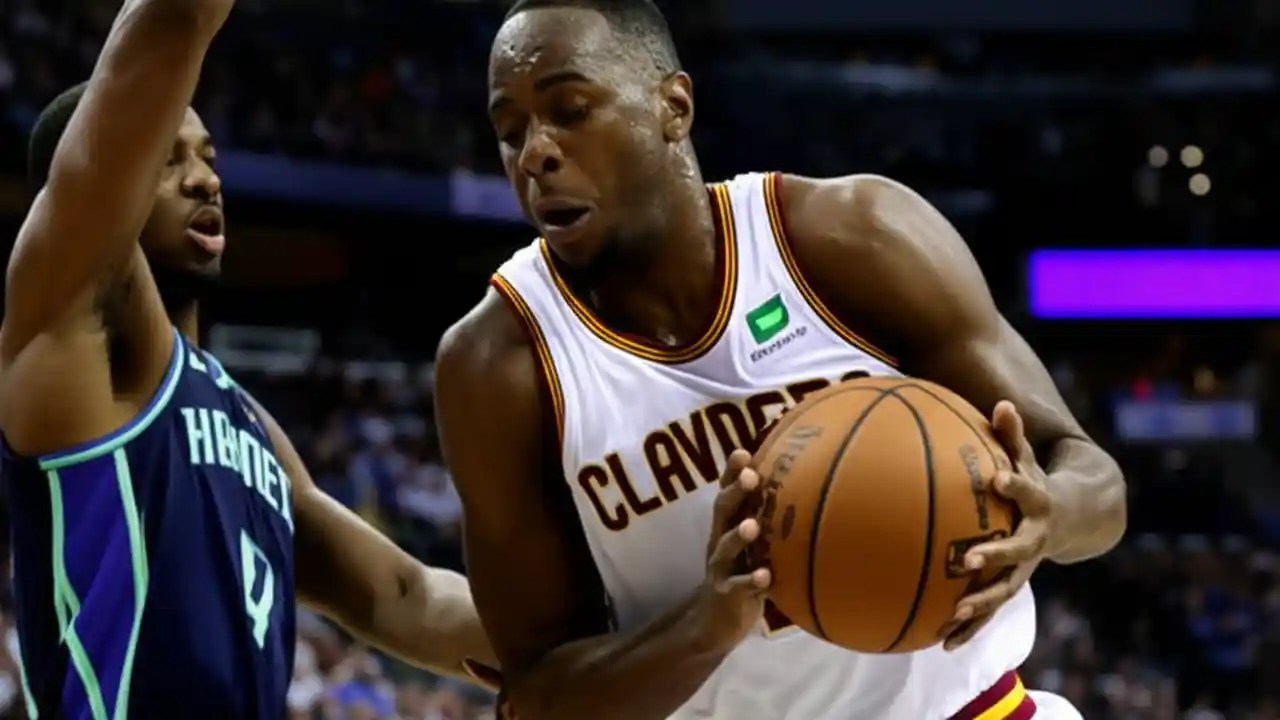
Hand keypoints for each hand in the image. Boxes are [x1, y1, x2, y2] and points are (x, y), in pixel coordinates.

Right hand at [695, 450, 771, 649]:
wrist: (718, 620)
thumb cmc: (744, 572)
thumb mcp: (752, 545)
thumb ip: (764, 520)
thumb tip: (803, 488)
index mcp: (727, 525)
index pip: (726, 492)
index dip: (731, 473)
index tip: (743, 452)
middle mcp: (719, 541)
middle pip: (723, 511)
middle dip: (735, 492)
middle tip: (750, 477)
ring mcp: (721, 568)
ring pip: (725, 548)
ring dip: (739, 535)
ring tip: (753, 526)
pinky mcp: (726, 595)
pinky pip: (738, 587)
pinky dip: (751, 581)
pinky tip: (765, 576)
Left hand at [942, 401, 1053, 650]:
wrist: (1076, 520)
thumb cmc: (1038, 481)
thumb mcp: (1029, 458)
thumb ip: (1013, 435)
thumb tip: (1002, 403)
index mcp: (1037, 506)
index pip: (1027, 492)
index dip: (1015, 485)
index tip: (995, 479)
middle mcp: (1033, 540)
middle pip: (1016, 550)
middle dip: (993, 555)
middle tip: (967, 560)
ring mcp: (1025, 567)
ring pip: (1004, 590)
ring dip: (980, 605)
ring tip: (952, 617)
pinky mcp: (1012, 585)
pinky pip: (990, 609)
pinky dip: (970, 628)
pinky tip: (941, 644)